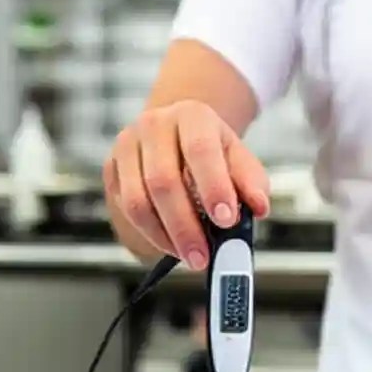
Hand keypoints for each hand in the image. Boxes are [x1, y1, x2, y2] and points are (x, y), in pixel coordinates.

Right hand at [104, 100, 270, 269]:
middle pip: (162, 181)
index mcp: (191, 115)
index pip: (200, 150)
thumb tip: (259, 208)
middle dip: (185, 226)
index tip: (226, 221)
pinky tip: (170, 244)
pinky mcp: (112, 168)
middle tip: (203, 256)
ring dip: (164, 236)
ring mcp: (127, 146)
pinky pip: (124, 208)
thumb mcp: (239, 159)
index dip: (213, 187)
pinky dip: (149, 233)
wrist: (179, 132)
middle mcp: (154, 125)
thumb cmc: (211, 150)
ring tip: (189, 256)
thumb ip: (252, 183)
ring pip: (137, 200)